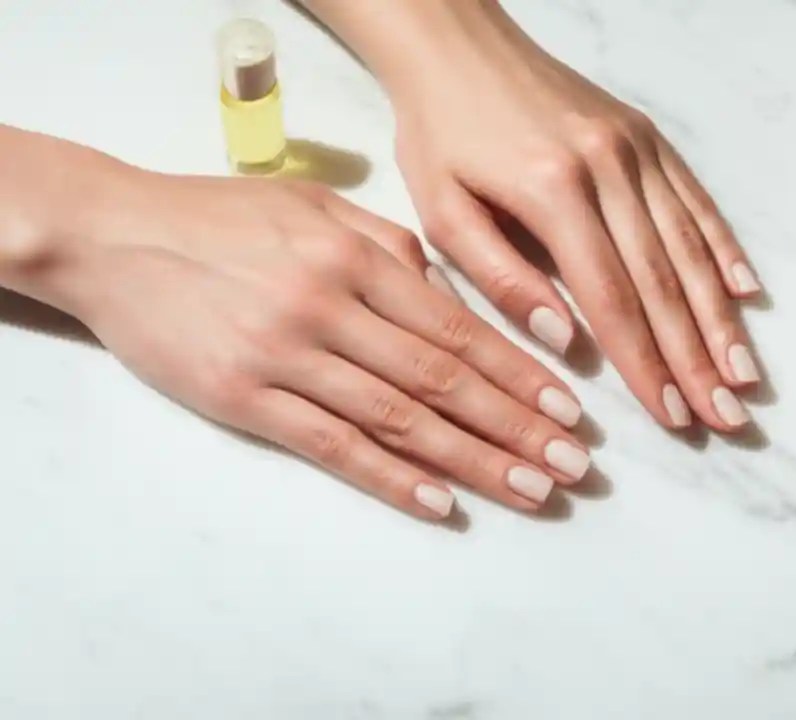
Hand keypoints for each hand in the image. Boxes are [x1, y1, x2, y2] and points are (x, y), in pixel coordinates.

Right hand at [9, 142, 590, 520]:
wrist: (115, 236)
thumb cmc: (225, 218)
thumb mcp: (318, 207)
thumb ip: (392, 249)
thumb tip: (451, 299)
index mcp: (359, 257)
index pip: (459, 329)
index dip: (520, 375)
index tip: (570, 409)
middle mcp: (331, 308)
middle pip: (444, 381)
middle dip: (518, 427)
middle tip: (576, 466)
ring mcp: (287, 357)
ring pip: (400, 419)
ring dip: (475, 460)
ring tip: (533, 491)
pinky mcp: (244, 398)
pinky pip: (332, 445)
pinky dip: (392, 478)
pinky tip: (442, 503)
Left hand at [374, 2, 762, 431]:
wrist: (458, 46)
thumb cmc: (441, 134)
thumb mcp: (444, 211)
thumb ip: (502, 278)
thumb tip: (566, 340)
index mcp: (552, 191)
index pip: (611, 298)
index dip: (645, 364)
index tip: (672, 416)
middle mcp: (608, 169)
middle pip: (664, 281)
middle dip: (697, 357)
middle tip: (725, 416)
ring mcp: (637, 150)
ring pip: (691, 247)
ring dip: (722, 317)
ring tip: (745, 375)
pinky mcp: (649, 138)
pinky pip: (697, 201)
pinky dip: (724, 251)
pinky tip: (748, 296)